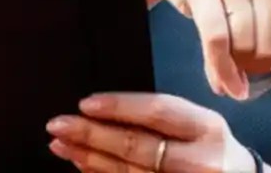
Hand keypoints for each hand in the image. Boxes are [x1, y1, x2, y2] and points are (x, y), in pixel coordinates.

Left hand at [47, 93, 254, 172]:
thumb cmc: (212, 150)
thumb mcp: (199, 126)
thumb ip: (162, 119)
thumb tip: (103, 111)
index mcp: (207, 127)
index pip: (157, 111)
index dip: (119, 106)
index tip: (85, 103)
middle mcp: (200, 160)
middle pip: (138, 145)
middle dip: (92, 135)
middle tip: (58, 125)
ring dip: (90, 159)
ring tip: (61, 145)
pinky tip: (84, 166)